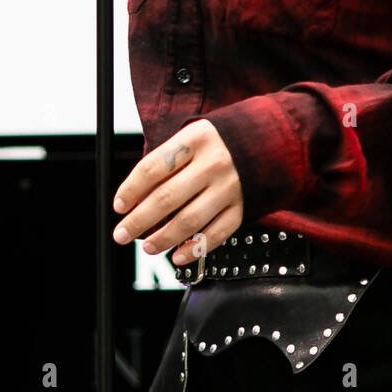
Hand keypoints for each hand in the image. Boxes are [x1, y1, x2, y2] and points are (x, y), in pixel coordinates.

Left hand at [111, 119, 243, 263]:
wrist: (272, 139)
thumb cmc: (222, 140)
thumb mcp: (194, 135)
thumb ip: (168, 160)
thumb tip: (137, 197)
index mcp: (196, 139)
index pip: (153, 167)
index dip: (131, 189)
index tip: (119, 205)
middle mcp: (214, 162)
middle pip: (167, 197)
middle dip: (138, 220)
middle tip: (122, 234)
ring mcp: (230, 186)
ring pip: (189, 220)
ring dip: (163, 238)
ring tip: (147, 246)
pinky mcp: (243, 206)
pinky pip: (216, 234)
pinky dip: (195, 249)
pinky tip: (178, 256)